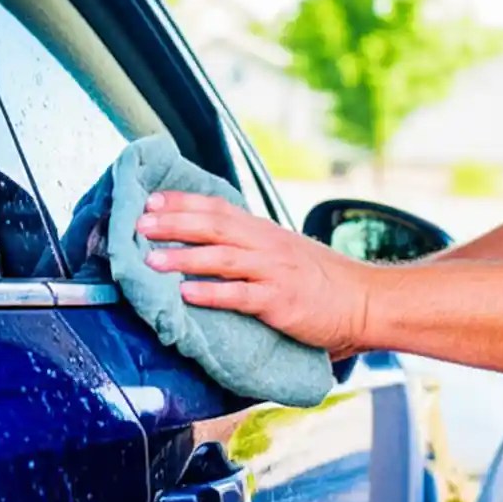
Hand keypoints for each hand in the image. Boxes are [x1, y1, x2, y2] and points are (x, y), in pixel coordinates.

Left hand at [138, 191, 374, 358]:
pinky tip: (187, 294)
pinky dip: (211, 293)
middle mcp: (266, 245)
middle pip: (213, 226)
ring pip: (221, 258)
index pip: (217, 207)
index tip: (150, 199)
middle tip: (139, 223)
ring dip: (183, 257)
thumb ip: (250, 246)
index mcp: (264, 231)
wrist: (364, 301)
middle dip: (173, 223)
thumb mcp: (284, 251)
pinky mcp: (280, 302)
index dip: (182, 202)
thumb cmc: (322, 281)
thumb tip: (209, 245)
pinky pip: (240, 296)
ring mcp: (273, 272)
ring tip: (151, 259)